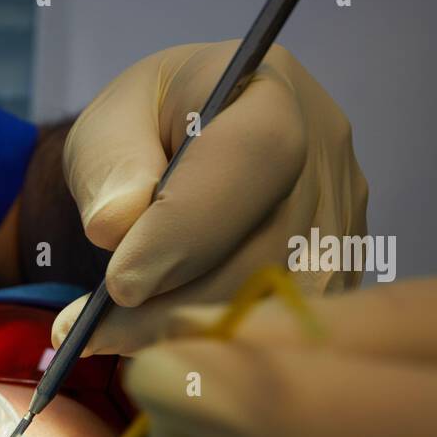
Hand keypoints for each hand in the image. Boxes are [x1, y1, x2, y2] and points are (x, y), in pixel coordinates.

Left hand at [53, 41, 367, 354]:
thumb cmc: (141, 131)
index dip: (185, 231)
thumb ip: (108, 166)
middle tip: (96, 334)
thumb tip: (116, 224)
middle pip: (268, 249)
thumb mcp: (106, 127)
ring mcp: (340, 217)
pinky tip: (156, 346)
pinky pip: (284, 328)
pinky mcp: (336, 272)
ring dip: (189, 334)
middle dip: (175, 304)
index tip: (118, 285)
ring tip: (114, 339)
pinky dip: (213, 347)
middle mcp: (325, 152)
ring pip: (279, 301)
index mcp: (269, 90)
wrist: (178, 150)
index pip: (250, 158)